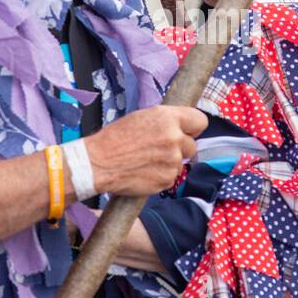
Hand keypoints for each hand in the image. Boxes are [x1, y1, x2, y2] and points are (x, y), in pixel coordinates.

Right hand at [87, 106, 206, 196]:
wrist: (97, 163)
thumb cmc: (115, 139)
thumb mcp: (141, 118)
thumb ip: (165, 122)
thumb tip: (180, 126)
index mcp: (167, 118)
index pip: (200, 121)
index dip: (193, 128)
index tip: (187, 132)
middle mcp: (174, 138)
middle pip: (192, 145)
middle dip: (180, 148)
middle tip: (159, 149)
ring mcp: (172, 161)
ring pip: (181, 162)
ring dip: (168, 163)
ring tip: (146, 161)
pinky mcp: (167, 179)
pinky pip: (171, 177)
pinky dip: (161, 176)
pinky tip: (144, 171)